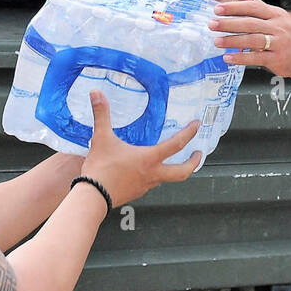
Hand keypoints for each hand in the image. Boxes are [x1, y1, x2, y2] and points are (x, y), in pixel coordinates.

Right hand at [81, 91, 200, 206]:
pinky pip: (150, 184)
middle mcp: (152, 173)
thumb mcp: (101, 138)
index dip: (189, 133)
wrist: (93, 197)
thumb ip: (101, 115)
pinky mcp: (136, 193)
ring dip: (172, 169)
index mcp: (149, 158)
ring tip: (169, 160)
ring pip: (166, 178)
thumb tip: (96, 93)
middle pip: (182, 172)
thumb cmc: (101, 168)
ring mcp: (146, 186)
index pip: (176, 144)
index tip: (197, 125)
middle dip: (193, 163)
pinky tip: (144, 171)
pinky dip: (153, 176)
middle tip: (198, 154)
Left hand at [208, 0, 290, 78]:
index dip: (234, 7)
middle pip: (251, 23)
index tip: (217, 9)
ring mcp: (278, 43)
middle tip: (212, 24)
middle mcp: (278, 27)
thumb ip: (254, 2)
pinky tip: (228, 58)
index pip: (253, 7)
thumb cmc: (286, 34)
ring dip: (233, 41)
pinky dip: (241, 58)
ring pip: (253, 40)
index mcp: (275, 14)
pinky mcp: (277, 59)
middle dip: (229, 24)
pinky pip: (257, 58)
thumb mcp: (274, 15)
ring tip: (217, 41)